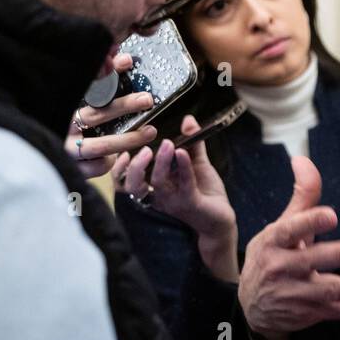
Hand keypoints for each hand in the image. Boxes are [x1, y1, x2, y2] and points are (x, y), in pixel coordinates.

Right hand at [68, 53, 157, 177]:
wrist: (34, 157)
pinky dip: (109, 161)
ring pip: (99, 146)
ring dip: (127, 139)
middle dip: (124, 106)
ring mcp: (63, 149)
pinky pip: (95, 167)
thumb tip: (123, 57)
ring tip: (150, 131)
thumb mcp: (77, 98)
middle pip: (94, 115)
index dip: (107, 73)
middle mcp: (59, 126)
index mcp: (59, 105)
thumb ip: (98, 77)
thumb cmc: (66, 123)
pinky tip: (116, 154)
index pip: (85, 86)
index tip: (127, 61)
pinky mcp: (70, 169)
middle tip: (147, 99)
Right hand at [112, 114, 238, 280]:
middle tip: (144, 147)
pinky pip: (184, 184)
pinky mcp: (190, 203)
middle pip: (133, 182)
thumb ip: (192, 142)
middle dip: (134, 164)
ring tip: (167, 144)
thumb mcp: (196, 163)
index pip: (125, 180)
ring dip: (161, 161)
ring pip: (157, 181)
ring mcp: (173, 200)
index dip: (119, 167)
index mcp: (154, 186)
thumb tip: (188, 120)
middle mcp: (158, 194)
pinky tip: (184, 152)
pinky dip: (183, 166)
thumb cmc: (204, 192)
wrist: (221, 219)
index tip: (123, 148)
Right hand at [239, 156, 339, 339]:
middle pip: (313, 261)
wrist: (251, 308)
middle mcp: (282, 268)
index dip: (310, 222)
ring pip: (333, 291)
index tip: (331, 215)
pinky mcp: (312, 312)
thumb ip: (301, 196)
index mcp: (274, 242)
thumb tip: (303, 159)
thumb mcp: (279, 227)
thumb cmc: (270, 257)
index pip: (291, 230)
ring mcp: (298, 294)